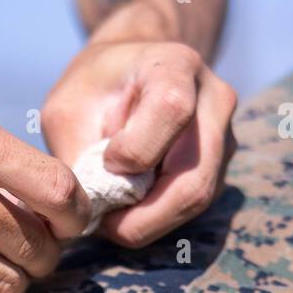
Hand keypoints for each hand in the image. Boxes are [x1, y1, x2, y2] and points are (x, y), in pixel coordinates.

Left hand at [42, 38, 236, 247]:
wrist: (131, 71)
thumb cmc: (94, 87)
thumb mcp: (67, 109)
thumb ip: (76, 155)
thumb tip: (85, 214)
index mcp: (174, 67)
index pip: (173, 110)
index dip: (136, 150)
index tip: (105, 160)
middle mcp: (213, 100)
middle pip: (194, 178)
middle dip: (143, 216)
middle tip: (103, 226)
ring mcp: (224, 136)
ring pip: (197, 199)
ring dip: (150, 221)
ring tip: (112, 218)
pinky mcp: (220, 165)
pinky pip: (194, 203)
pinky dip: (158, 216)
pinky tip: (130, 209)